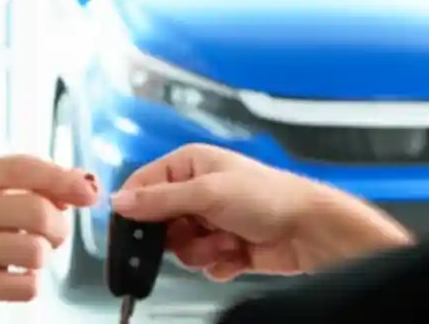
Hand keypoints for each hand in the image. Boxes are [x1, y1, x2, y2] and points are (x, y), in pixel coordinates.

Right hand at [0, 154, 99, 320]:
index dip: (63, 178)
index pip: (23, 167)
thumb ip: (33, 185)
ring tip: (27, 256)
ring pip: (35, 250)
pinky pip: (26, 284)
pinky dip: (30, 283)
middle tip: (51, 235)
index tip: (88, 191)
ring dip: (42, 256)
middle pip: (38, 212)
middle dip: (58, 226)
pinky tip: (12, 277)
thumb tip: (82, 183)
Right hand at [111, 144, 411, 281]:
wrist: (309, 230)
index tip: (131, 232)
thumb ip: (160, 200)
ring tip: (227, 241)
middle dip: (178, 236)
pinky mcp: (225, 247)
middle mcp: (197, 191)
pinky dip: (219, 263)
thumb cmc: (268, 197)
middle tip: (195, 232)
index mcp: (189, 165)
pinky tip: (239, 252)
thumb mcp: (207, 193)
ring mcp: (211, 220)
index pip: (143, 186)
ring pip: (180, 249)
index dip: (135, 210)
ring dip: (202, 251)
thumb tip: (119, 202)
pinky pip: (202, 264)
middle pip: (159, 223)